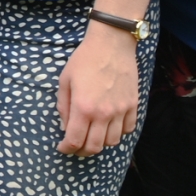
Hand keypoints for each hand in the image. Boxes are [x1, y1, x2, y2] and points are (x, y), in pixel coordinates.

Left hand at [56, 22, 138, 155]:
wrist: (111, 44)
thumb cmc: (84, 60)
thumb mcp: (65, 81)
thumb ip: (64, 107)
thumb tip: (65, 127)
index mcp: (83, 107)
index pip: (75, 140)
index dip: (66, 148)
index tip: (62, 147)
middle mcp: (104, 114)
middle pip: (94, 147)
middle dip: (82, 151)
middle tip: (76, 146)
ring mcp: (121, 111)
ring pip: (112, 142)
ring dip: (101, 143)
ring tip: (92, 135)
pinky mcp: (133, 106)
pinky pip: (128, 130)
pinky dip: (118, 133)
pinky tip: (110, 126)